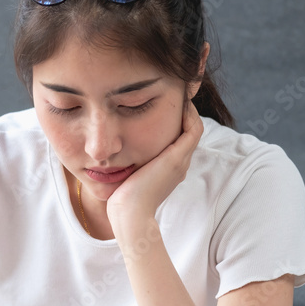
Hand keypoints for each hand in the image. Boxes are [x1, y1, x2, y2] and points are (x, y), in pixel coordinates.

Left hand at [106, 96, 203, 231]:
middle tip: (173, 93)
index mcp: (169, 169)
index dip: (174, 122)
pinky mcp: (177, 157)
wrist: (129, 213)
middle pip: (188, 131)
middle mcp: (179, 164)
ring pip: (193, 127)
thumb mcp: (126, 176)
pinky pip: (192, 128)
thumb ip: (127, 163)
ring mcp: (180, 161)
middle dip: (181, 112)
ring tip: (177, 91)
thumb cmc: (122, 200)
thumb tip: (112, 153)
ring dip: (187, 109)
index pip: (178, 139)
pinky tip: (177, 101)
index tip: (161, 104)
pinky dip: (189, 113)